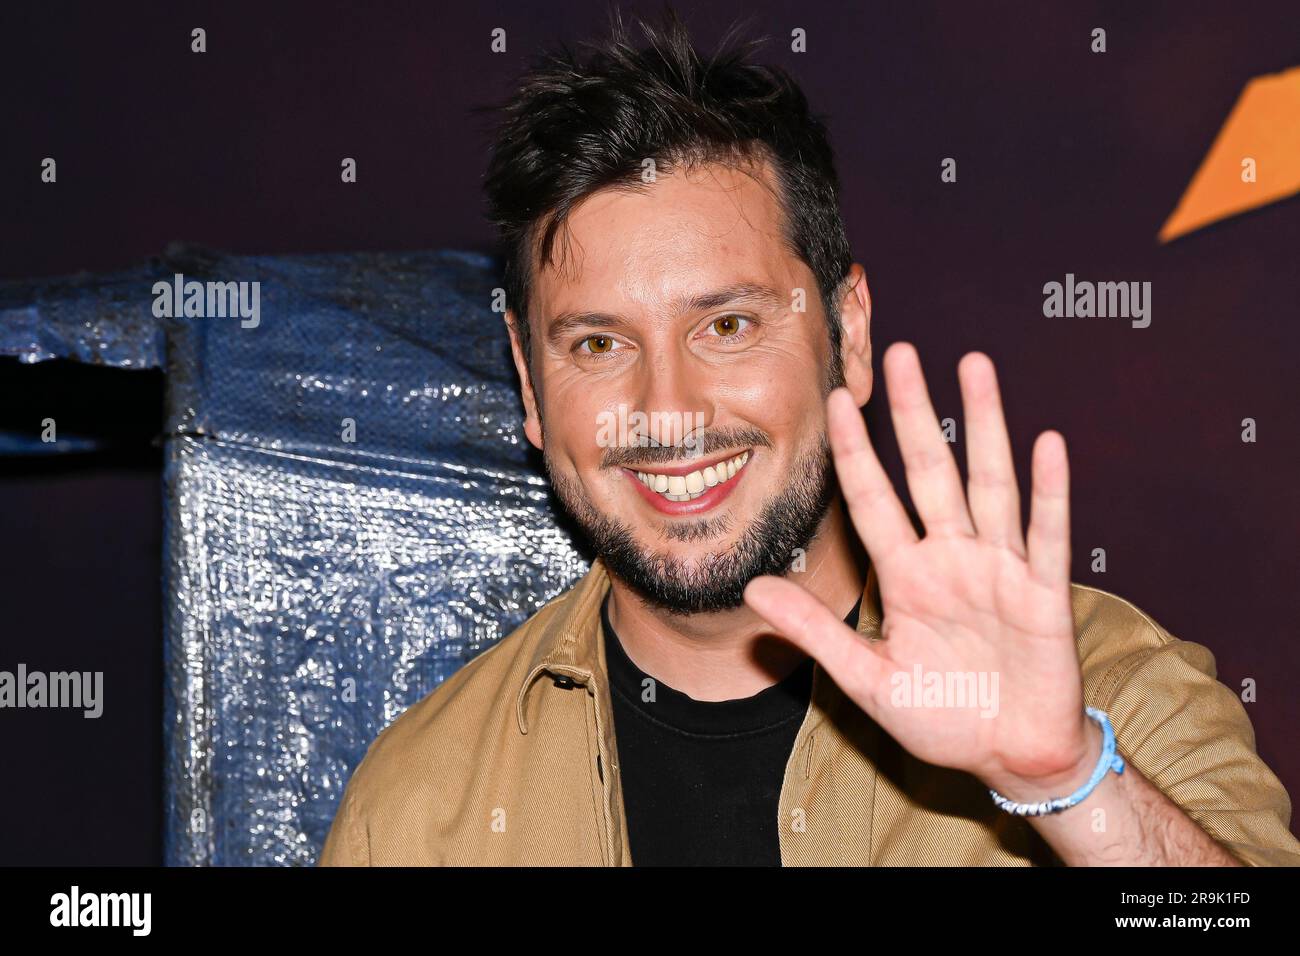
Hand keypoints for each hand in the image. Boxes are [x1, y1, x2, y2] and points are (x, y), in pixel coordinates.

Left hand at [744, 342, 1094, 798]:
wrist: (1010, 757)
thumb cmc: (941, 717)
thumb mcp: (866, 679)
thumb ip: (815, 632)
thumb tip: (751, 592)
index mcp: (906, 576)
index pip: (872, 500)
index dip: (855, 451)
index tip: (838, 399)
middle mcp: (950, 558)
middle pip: (929, 471)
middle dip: (915, 412)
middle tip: (902, 353)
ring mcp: (999, 569)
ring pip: (989, 483)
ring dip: (984, 426)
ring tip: (975, 366)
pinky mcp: (1044, 593)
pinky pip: (1046, 535)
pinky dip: (1049, 492)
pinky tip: (1047, 443)